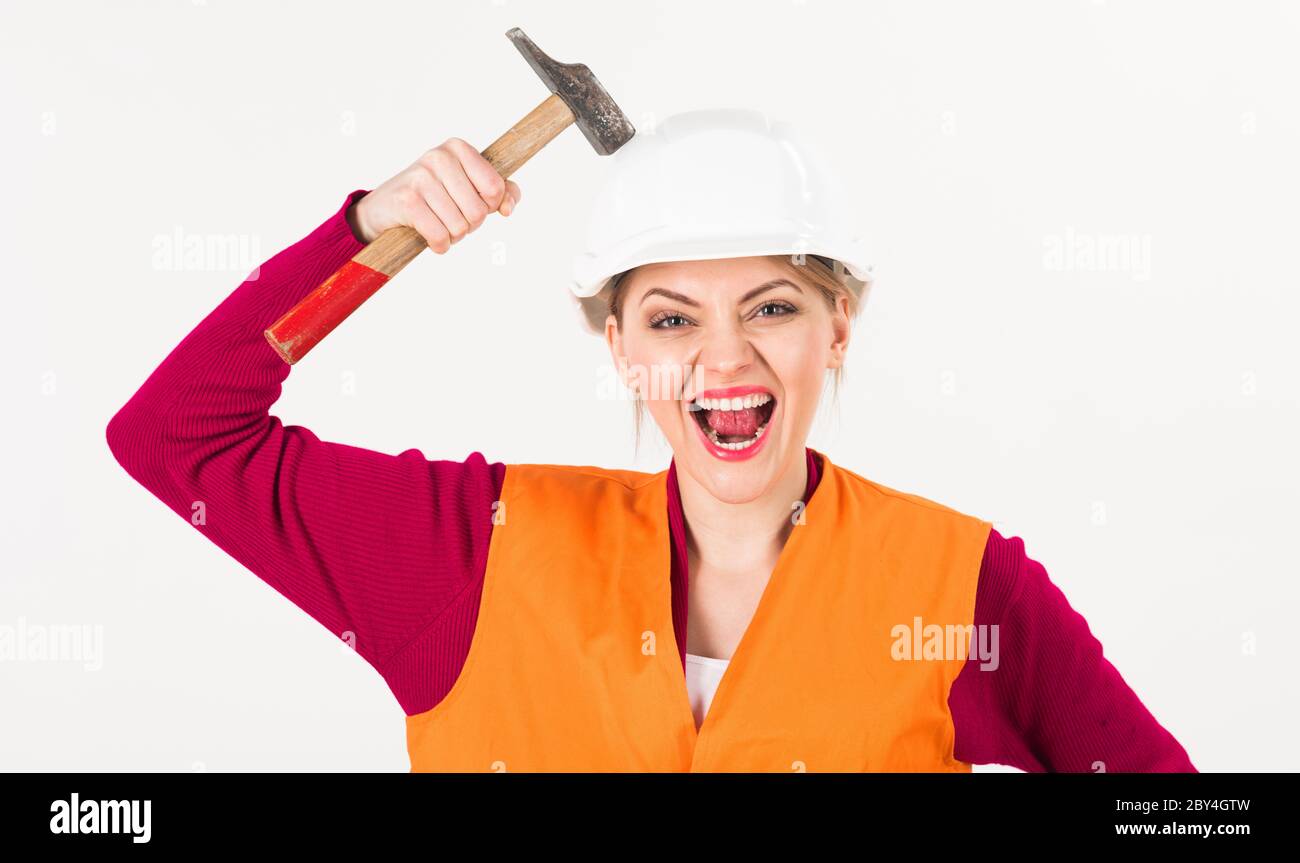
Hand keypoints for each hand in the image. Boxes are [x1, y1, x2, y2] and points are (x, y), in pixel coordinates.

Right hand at [347, 138, 521, 249]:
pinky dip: (438, 245)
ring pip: (460, 227)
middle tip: (450, 218)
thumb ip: (499, 192)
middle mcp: (439, 157)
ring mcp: (421, 177)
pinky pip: (440, 236)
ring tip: (437, 224)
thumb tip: (508, 207)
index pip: (496, 188)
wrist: (383, 209)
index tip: (470, 203)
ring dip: (452, 236)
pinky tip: (428, 236)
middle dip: (468, 225)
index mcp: (458, 148)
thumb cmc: (432, 198)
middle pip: (479, 212)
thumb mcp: (467, 188)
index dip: (488, 207)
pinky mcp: (407, 200)